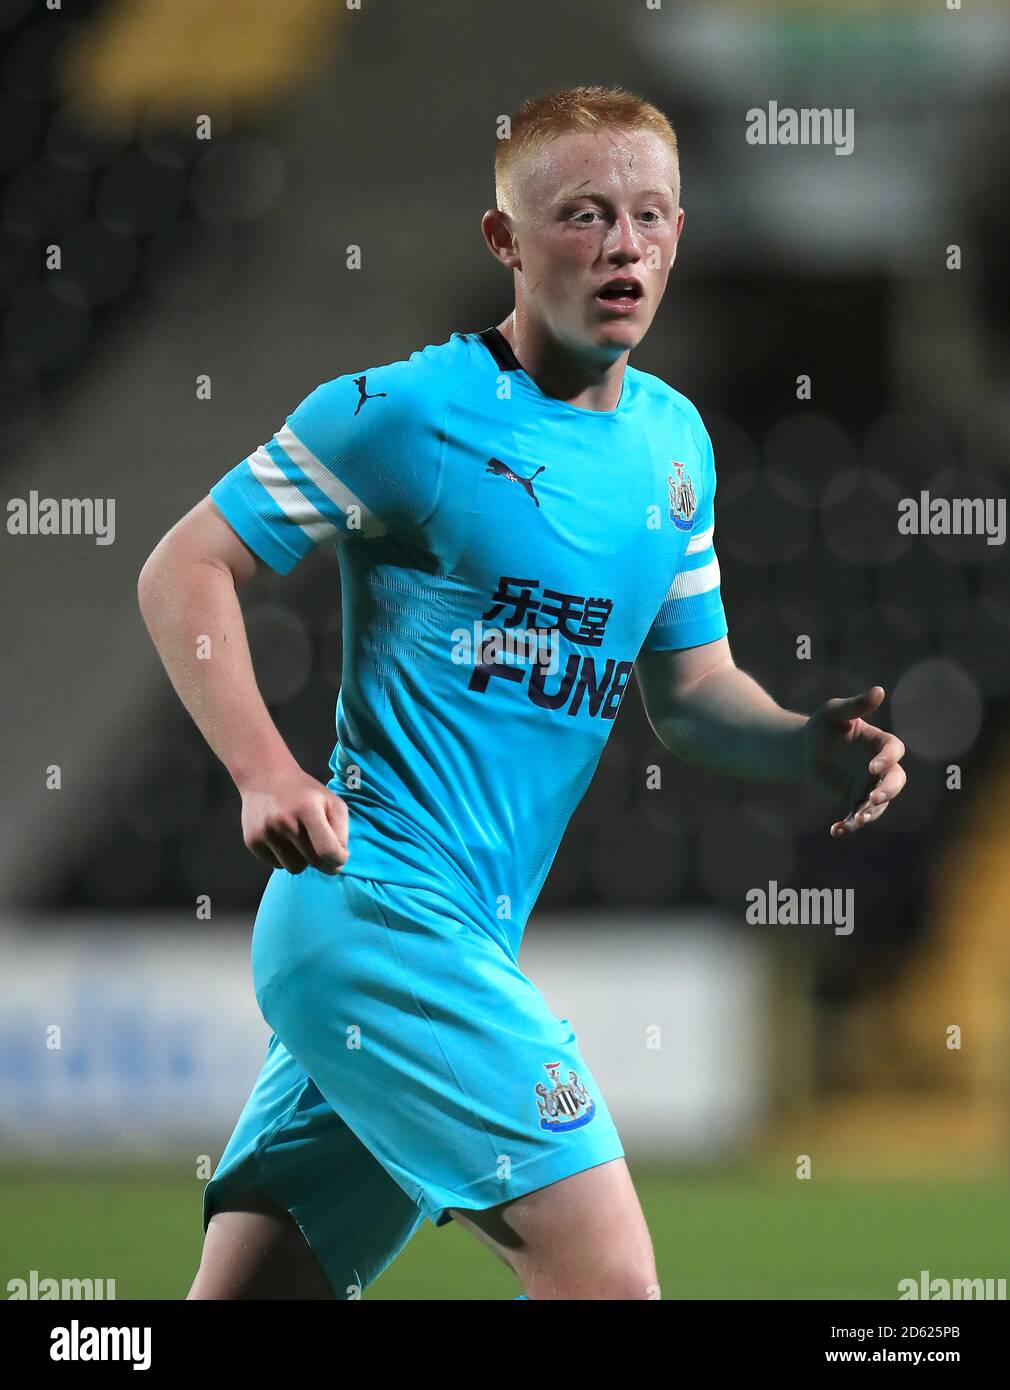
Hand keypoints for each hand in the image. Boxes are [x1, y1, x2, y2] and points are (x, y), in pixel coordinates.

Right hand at [238, 762, 349, 873]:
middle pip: (312, 862)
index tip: (341, 857)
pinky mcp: (252, 841)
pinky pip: (277, 864)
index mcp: (307, 809)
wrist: (265, 777)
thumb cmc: (305, 793)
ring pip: (295, 868)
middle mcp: (284, 821)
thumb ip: (341, 830)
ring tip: (300, 839)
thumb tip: (338, 860)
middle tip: (325, 851)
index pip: (327, 851)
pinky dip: (284, 857)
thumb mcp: (332, 801)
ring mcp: (265, 832)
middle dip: (325, 862)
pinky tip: (283, 838)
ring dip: (303, 859)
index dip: (339, 860)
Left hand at [802, 686, 906, 837]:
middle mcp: (881, 766)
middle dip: (888, 791)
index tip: (872, 768)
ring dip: (869, 813)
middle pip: (896, 781)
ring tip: (854, 821)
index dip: (888, 760)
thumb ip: (856, 705)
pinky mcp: (855, 800)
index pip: (894, 751)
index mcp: (881, 743)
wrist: (806, 749)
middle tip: (873, 798)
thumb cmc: (823, 726)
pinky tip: (835, 831)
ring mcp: (870, 785)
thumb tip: (879, 690)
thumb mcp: (834, 713)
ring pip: (879, 804)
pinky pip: (857, 816)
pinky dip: (848, 825)